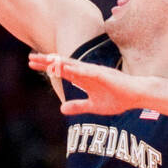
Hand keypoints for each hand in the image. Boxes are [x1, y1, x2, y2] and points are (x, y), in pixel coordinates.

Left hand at [29, 52, 145, 116]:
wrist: (137, 96)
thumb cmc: (118, 99)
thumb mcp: (93, 106)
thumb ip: (78, 106)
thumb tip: (61, 109)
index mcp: (83, 78)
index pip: (60, 70)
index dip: (46, 66)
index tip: (31, 63)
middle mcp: (86, 72)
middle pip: (62, 64)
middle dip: (47, 61)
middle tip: (30, 57)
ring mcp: (95, 72)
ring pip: (73, 65)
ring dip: (59, 62)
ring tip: (45, 59)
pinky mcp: (105, 75)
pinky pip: (89, 72)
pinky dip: (78, 69)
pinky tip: (67, 67)